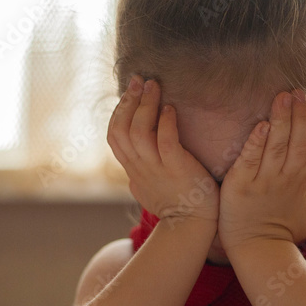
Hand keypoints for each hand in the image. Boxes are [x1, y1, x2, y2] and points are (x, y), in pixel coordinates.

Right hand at [107, 75, 218, 225]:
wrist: (191, 226)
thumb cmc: (174, 207)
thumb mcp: (147, 190)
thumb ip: (138, 176)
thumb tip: (130, 174)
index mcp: (133, 168)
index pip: (115, 135)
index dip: (119, 111)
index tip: (130, 91)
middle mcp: (140, 167)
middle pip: (122, 129)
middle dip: (129, 101)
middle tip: (140, 79)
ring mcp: (157, 169)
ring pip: (140, 133)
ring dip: (146, 106)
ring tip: (155, 86)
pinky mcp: (177, 169)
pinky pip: (166, 142)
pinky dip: (166, 123)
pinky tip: (171, 109)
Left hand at [218, 89, 305, 252]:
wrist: (257, 251)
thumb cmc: (282, 235)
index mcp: (302, 183)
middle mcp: (286, 178)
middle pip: (299, 141)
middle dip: (302, 115)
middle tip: (301, 92)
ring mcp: (263, 180)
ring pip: (277, 145)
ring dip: (282, 119)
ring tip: (284, 96)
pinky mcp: (241, 184)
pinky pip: (250, 159)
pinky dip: (256, 142)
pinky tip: (262, 125)